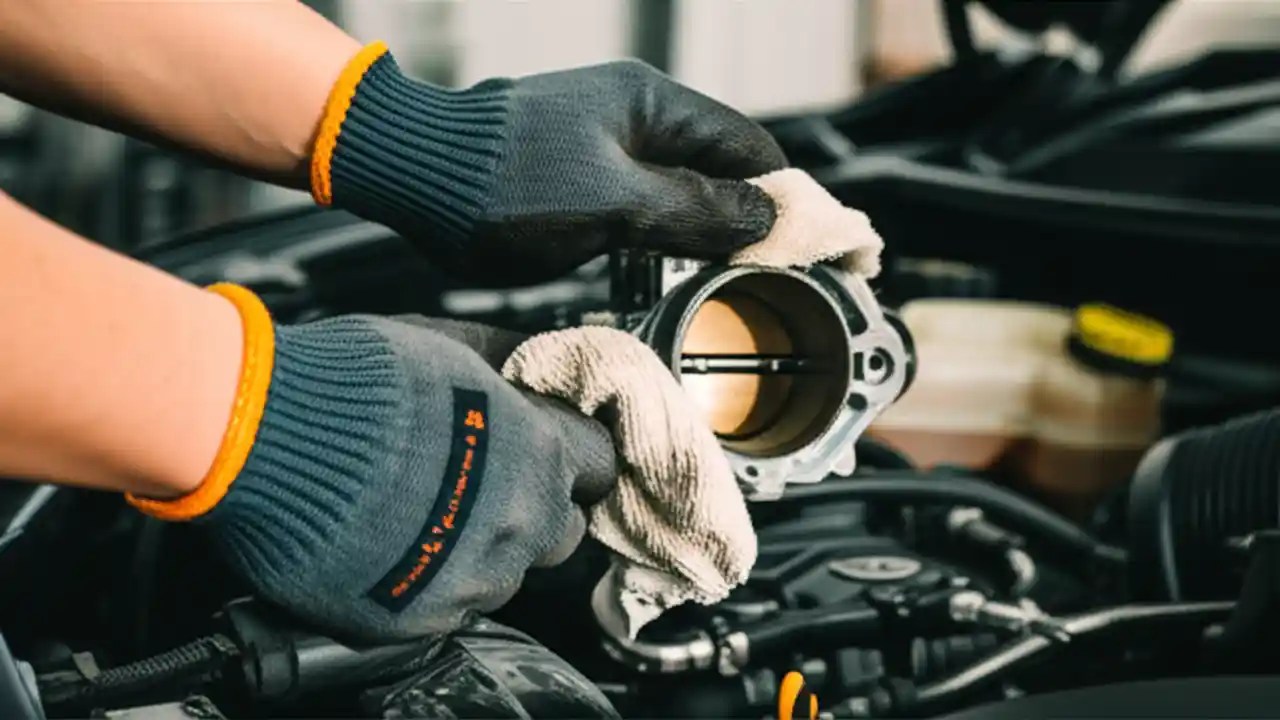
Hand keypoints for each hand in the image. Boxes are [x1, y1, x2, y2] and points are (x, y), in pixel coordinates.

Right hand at [134, 308, 616, 641]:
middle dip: (533, 508)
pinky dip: (429, 582)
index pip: (598, 466)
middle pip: (561, 530)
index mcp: (538, 453)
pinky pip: (449, 608)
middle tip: (481, 483)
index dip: (571, 455)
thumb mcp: (446, 345)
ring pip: (506, 574)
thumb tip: (537, 362)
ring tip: (423, 514)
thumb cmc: (353, 382)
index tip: (545, 451)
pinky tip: (392, 545)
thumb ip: (507, 361)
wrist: (266, 438)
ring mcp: (470, 579)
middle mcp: (518, 524)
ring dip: (480, 548)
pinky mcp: (417, 620)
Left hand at [313, 48, 787, 283]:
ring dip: (705, 230)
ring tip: (725, 278)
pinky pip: (644, 202)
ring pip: (682, 187)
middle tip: (769, 273)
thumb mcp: (614, 204)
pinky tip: (669, 267)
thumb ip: (696, 210)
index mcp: (652, 104)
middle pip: (720, 166)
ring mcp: (605, 142)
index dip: (785, 197)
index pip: (750, 146)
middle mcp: (635, 114)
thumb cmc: (503, 184)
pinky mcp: (579, 173)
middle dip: (748, 218)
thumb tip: (768, 218)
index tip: (808, 246)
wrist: (410, 176)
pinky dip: (665, 233)